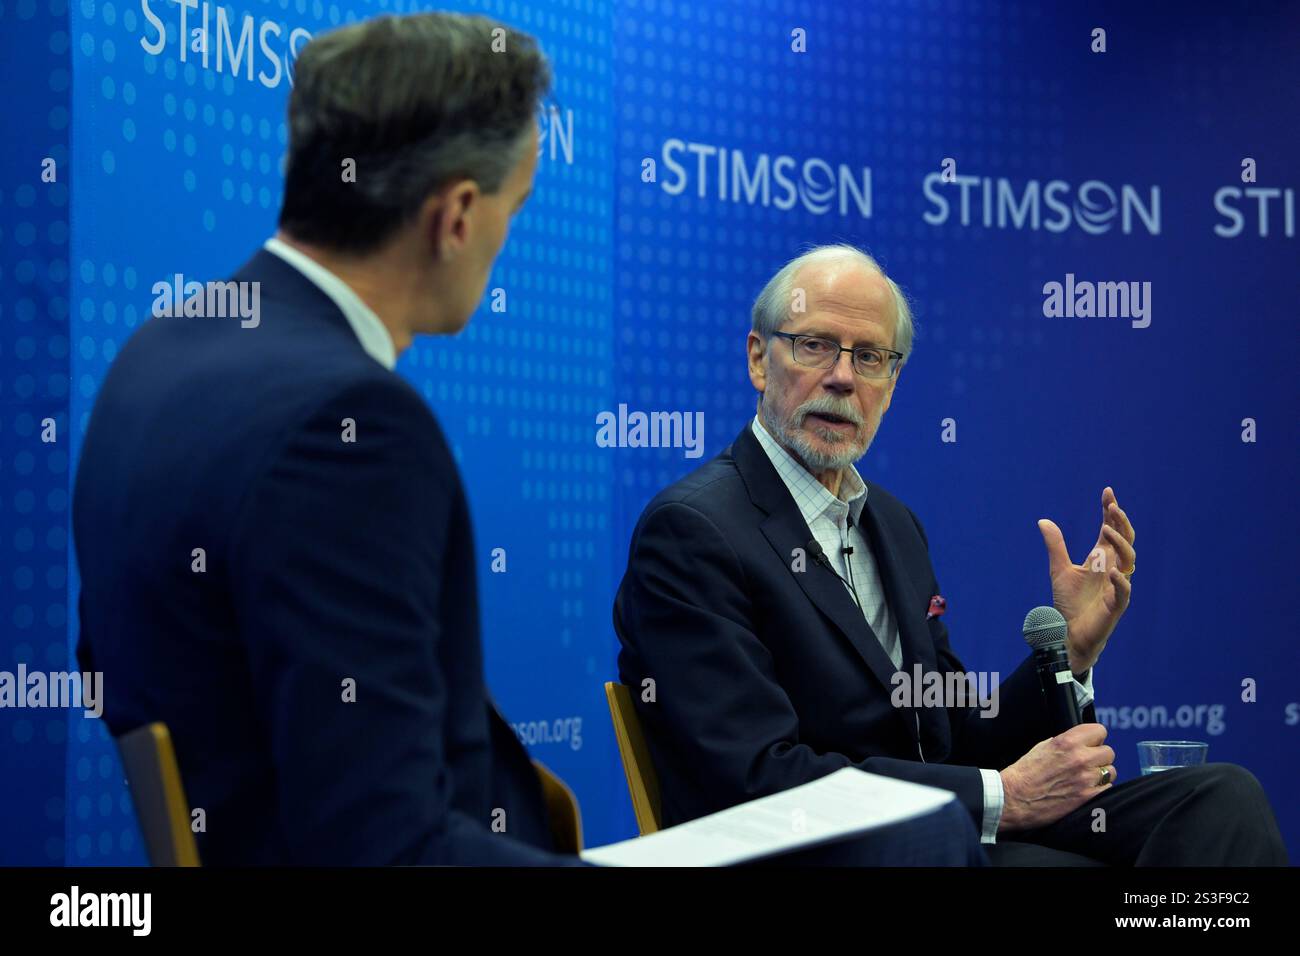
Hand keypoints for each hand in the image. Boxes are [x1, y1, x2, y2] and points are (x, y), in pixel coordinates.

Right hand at [999, 723, 1116, 831]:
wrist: (1014, 798)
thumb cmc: (1024, 773)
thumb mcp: (1042, 747)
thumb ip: (1065, 743)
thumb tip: (1080, 743)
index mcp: (1067, 742)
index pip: (1099, 731)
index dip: (1095, 738)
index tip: (1091, 743)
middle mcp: (1080, 758)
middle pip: (1108, 752)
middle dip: (1099, 757)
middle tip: (1087, 763)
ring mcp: (1085, 778)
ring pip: (1110, 771)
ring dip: (1101, 774)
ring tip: (1086, 778)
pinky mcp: (1088, 797)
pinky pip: (1107, 788)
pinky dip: (1099, 789)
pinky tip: (1085, 790)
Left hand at [1037, 487, 1134, 674]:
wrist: (1068, 633)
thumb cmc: (1069, 603)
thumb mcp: (1059, 569)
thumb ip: (1055, 546)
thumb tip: (1043, 521)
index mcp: (1101, 559)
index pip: (1110, 531)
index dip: (1110, 512)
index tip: (1108, 493)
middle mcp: (1113, 569)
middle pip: (1125, 541)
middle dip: (1121, 523)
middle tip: (1112, 507)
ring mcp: (1117, 586)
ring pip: (1129, 561)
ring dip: (1120, 544)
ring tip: (1106, 530)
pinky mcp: (1116, 605)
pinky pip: (1124, 591)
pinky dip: (1121, 581)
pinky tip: (1112, 571)